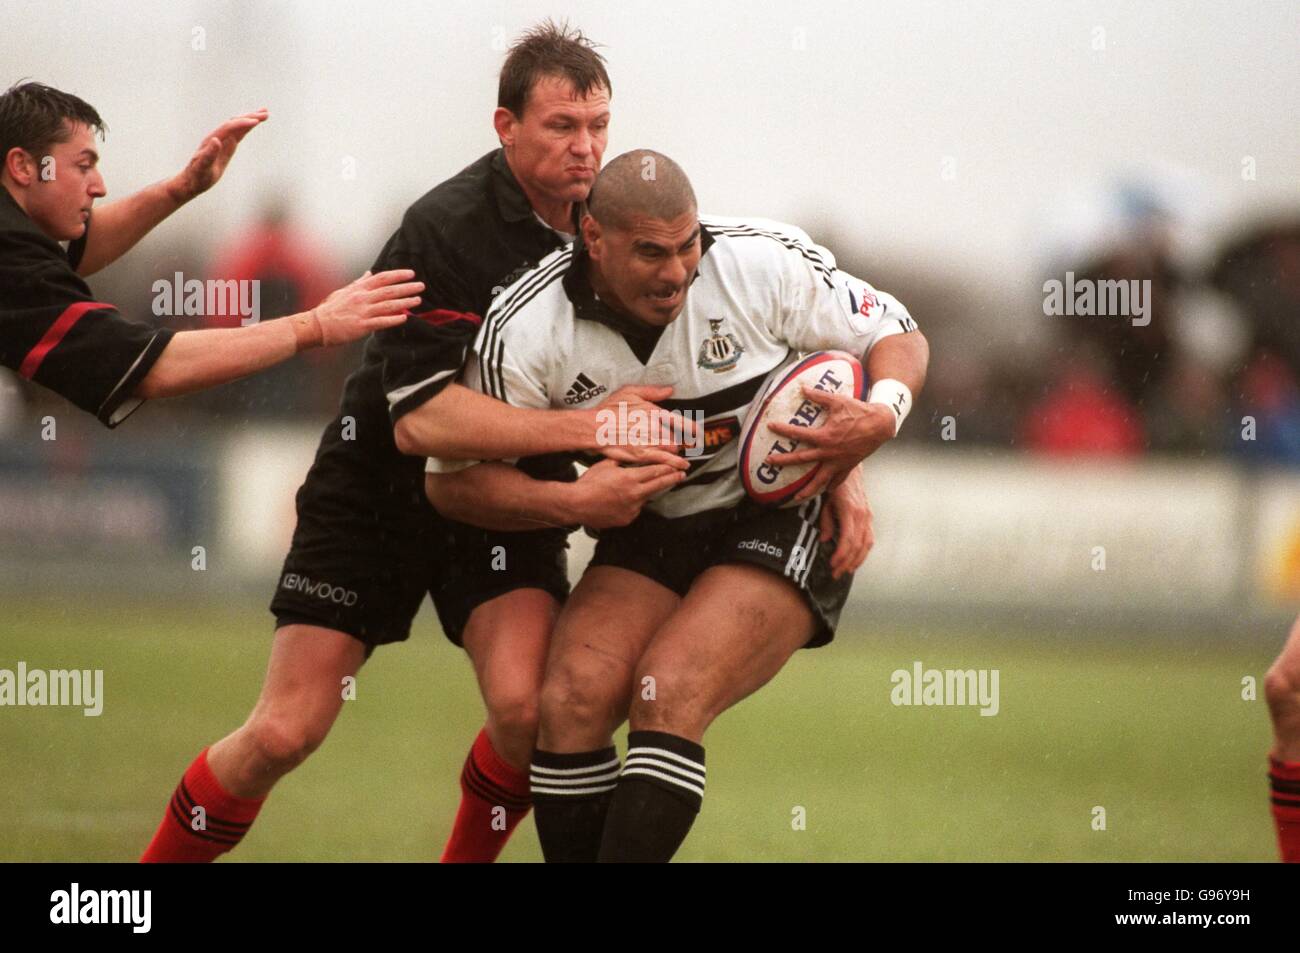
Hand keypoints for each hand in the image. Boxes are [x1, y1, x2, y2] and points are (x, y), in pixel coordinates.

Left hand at [168, 109, 268, 202]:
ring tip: (264, 115)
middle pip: (234, 123)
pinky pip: (237, 134)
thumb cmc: (196, 177)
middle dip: (250, 117)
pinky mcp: (225, 148)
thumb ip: (209, 154)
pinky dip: (245, 128)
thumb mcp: (202, 167)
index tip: (256, 121)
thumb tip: (216, 140)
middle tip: (266, 113)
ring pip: (237, 127)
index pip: (230, 127)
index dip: (243, 123)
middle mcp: (217, 138)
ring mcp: (221, 142)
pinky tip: (251, 126)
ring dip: (249, 119)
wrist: (190, 181)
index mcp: (212, 141)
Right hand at [307, 270, 423, 346]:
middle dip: (406, 287)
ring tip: (418, 300)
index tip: (411, 274)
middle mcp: (362, 298)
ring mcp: (362, 312)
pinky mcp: (361, 326)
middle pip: (389, 290)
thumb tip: (369, 273)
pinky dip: (393, 319)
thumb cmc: (330, 308)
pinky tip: (405, 318)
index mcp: (359, 289)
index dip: (398, 275)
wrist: (317, 325)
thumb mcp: (344, 291)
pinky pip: (381, 322)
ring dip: (405, 302)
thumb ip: (359, 283)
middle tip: (421, 286)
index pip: (382, 278)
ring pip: (388, 305)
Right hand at [567, 458, 685, 528]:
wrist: (576, 505)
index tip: (678, 466)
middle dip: (672, 479)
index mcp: (630, 478)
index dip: (668, 468)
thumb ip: (622, 460)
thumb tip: (631, 455)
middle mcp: (634, 494)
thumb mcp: (606, 464)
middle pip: (659, 485)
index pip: (655, 471)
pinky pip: (635, 509)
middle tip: (681, 475)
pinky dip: (634, 504)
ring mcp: (631, 509)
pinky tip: (624, 500)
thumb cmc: (588, 484)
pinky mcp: (627, 519)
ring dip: (648, 492)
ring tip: (644, 487)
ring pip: (646, 498)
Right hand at [589, 385, 696, 467]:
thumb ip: (652, 391)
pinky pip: (663, 461)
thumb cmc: (608, 410)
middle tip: (680, 444)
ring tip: (678, 455)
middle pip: (676, 437)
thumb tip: (669, 390)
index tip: (697, 432)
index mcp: (654, 411)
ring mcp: (649, 442)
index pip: (681, 421)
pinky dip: (674, 464)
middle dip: (679, 442)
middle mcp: (655, 427)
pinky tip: (680, 467)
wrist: (593, 428)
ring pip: (672, 449)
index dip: (692, 428)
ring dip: (676, 452)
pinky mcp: (641, 455)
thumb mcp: (629, 392)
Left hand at [765, 384, 894, 501]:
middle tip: (769, 462)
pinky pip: (838, 480)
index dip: (783, 429)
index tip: (770, 427)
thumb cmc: (859, 412)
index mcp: (824, 437)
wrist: (881, 424)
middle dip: (784, 461)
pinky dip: (830, 486)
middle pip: (801, 460)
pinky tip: (824, 491)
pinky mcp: (848, 466)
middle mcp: (829, 452)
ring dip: (808, 489)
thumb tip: (803, 388)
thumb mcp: (838, 401)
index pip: (798, 434)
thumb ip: (819, 395)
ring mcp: (838, 462)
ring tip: (797, 497)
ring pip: (820, 479)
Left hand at [820, 465, 872, 578]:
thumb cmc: (835, 486)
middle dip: (846, 562)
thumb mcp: (825, 501)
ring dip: (856, 561)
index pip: (848, 539)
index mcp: (850, 511)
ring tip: (845, 571)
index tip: (832, 564)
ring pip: (866, 545)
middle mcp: (862, 515)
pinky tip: (855, 561)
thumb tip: (824, 540)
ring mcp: (868, 517)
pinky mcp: (870, 518)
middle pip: (857, 545)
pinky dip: (863, 553)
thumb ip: (825, 521)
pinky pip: (869, 539)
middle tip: (835, 574)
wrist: (851, 472)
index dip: (841, 554)